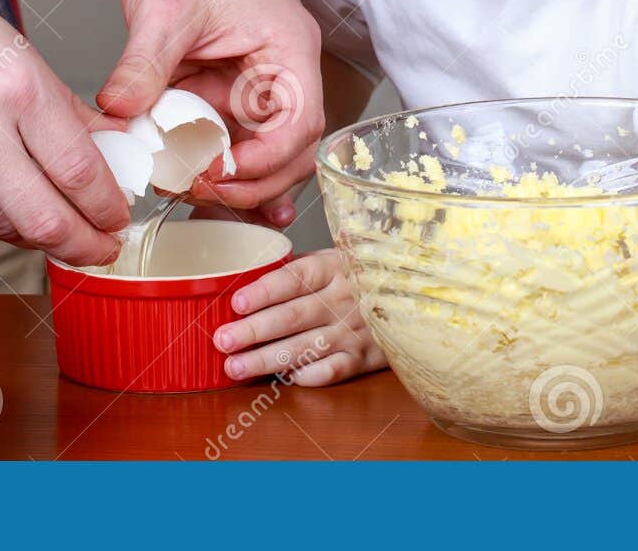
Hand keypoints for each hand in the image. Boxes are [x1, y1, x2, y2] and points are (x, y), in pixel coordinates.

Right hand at [0, 0, 128, 265]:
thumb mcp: (14, 49)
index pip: (79, 172)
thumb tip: (110, 142)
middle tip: (106, 248)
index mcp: (17, 90)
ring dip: (42, 239)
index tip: (121, 215)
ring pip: (4, 224)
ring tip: (69, 238)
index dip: (107, 206)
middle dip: (85, 245)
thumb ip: (64, 106)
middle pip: (45, 219)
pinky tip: (17, 208)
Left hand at [98, 0, 323, 213]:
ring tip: (191, 195)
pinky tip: (191, 187)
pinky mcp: (231, 87)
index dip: (264, 161)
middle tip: (199, 193)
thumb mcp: (161, 10)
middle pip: (292, 149)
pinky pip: (229, 135)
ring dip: (233, 178)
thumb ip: (143, 66)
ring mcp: (258, 81)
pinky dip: (211, 161)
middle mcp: (284, 69)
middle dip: (251, 182)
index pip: (299, 123)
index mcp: (288, 46)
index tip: (218, 175)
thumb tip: (118, 114)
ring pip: (263, 151)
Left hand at [213, 250, 385, 385]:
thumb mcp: (337, 259)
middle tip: (223, 340)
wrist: (414, 299)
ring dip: (267, 360)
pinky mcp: (364, 358)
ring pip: (305, 348)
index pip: (295, 278)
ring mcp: (355, 330)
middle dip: (253, 330)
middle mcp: (344, 299)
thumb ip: (299, 267)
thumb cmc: (362, 276)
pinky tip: (282, 379)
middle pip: (293, 316)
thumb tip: (250, 274)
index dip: (265, 291)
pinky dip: (306, 375)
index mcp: (334, 268)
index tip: (236, 302)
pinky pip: (331, 371)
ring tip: (235, 367)